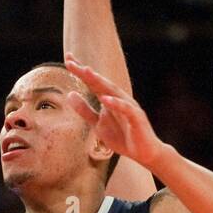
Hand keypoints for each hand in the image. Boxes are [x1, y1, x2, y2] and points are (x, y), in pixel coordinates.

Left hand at [64, 54, 164, 168]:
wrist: (144, 153)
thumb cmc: (122, 137)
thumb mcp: (98, 125)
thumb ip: (85, 110)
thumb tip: (69, 94)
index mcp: (108, 98)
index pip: (92, 82)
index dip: (80, 71)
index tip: (67, 59)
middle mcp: (118, 98)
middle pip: (100, 83)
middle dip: (85, 72)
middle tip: (70, 61)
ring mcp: (128, 107)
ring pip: (113, 91)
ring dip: (100, 81)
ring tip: (87, 72)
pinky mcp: (137, 118)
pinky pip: (126, 109)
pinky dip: (116, 104)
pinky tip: (105, 99)